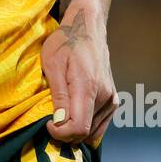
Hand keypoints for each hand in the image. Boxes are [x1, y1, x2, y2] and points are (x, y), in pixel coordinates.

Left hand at [40, 2, 118, 148]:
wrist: (87, 27)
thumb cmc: (66, 41)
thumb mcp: (52, 64)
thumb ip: (58, 95)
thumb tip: (60, 122)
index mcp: (88, 88)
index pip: (78, 127)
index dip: (60, 133)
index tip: (47, 123)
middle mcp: (104, 96)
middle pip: (85, 132)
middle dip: (65, 134)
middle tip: (50, 120)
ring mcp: (111, 98)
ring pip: (92, 131)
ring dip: (75, 131)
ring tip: (60, 116)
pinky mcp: (113, 99)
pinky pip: (100, 124)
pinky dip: (86, 127)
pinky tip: (73, 117)